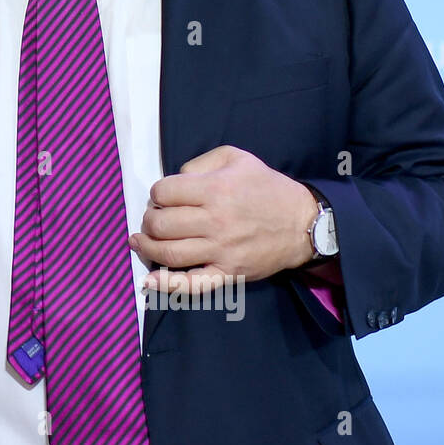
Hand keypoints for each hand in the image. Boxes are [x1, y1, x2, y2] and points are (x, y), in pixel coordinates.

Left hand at [131, 145, 317, 295]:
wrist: (303, 223)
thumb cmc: (267, 188)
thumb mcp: (236, 158)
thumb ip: (200, 163)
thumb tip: (175, 180)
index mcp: (215, 189)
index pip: (163, 193)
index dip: (157, 194)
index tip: (163, 197)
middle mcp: (215, 220)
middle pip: (160, 224)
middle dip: (149, 220)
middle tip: (153, 219)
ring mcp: (220, 249)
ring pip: (168, 252)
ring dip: (147, 247)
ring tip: (140, 241)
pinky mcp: (227, 273)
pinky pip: (192, 284)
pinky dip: (167, 285)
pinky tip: (150, 280)